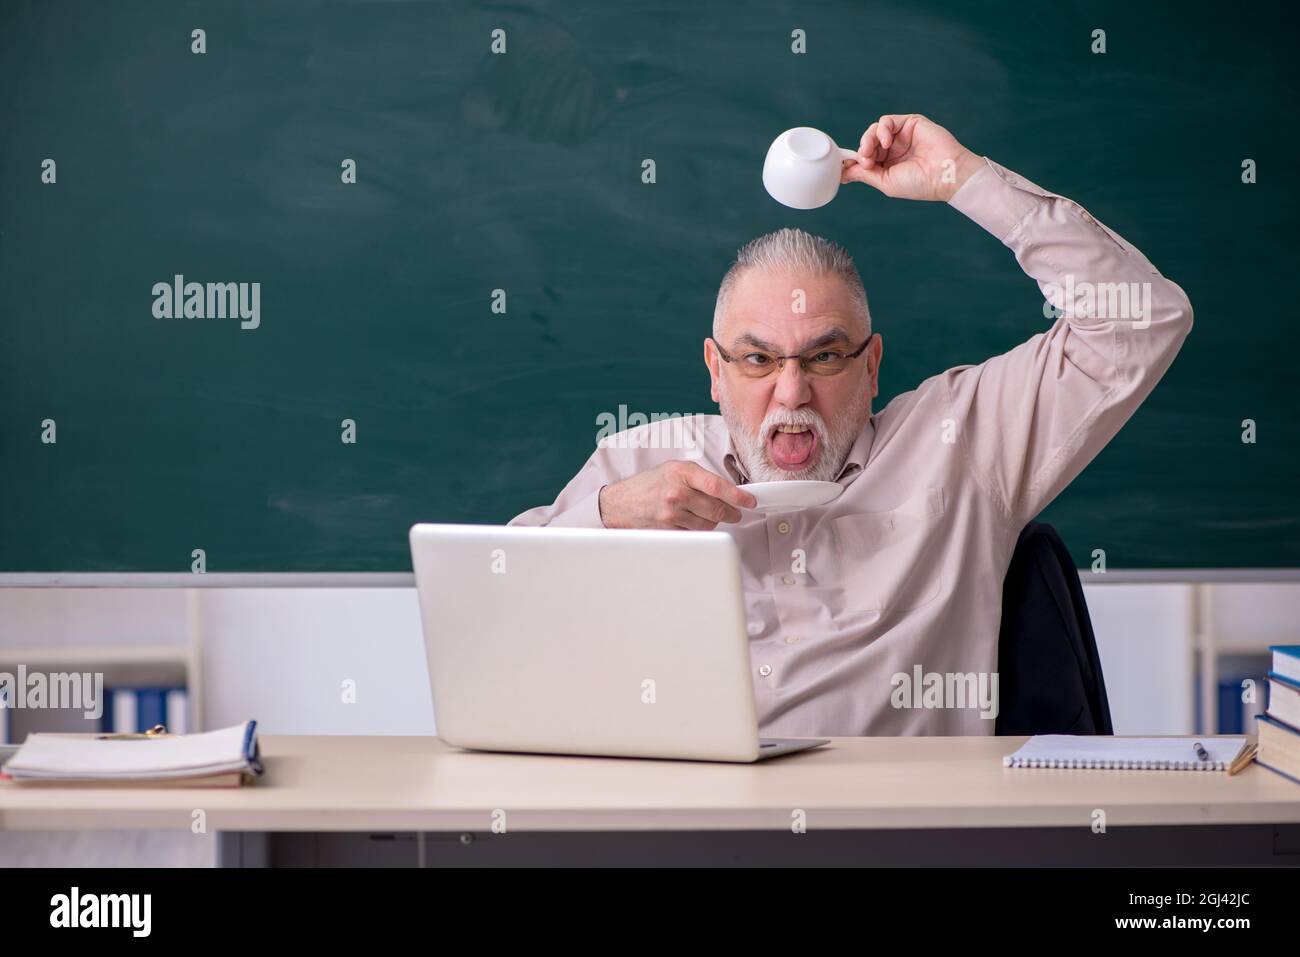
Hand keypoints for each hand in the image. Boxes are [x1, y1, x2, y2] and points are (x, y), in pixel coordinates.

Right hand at [598, 461, 756, 530]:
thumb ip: (701, 478)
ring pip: (709, 524)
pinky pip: (695, 534)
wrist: (621, 502)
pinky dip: (699, 530)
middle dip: (732, 513)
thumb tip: (729, 491)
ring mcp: (671, 514)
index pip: (717, 486)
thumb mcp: (675, 469)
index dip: (738, 496)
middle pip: (717, 509)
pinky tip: (691, 521)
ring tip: (707, 514)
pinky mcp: (668, 531)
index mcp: (682, 472)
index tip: (750, 501)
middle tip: (736, 513)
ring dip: (714, 522)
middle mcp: (676, 493)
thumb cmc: (651, 484)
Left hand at [840, 113, 983, 201]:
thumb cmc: (919, 183)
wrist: (944, 173)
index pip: (865, 158)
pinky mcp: (909, 123)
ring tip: (871, 151)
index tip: (846, 166)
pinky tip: (886, 142)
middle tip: (865, 159)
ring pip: (874, 130)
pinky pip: (886, 121)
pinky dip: (881, 129)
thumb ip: (864, 174)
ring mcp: (901, 136)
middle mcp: (894, 150)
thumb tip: (843, 173)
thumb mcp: (885, 182)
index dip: (854, 160)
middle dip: (862, 150)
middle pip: (867, 143)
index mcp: (888, 166)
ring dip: (868, 139)